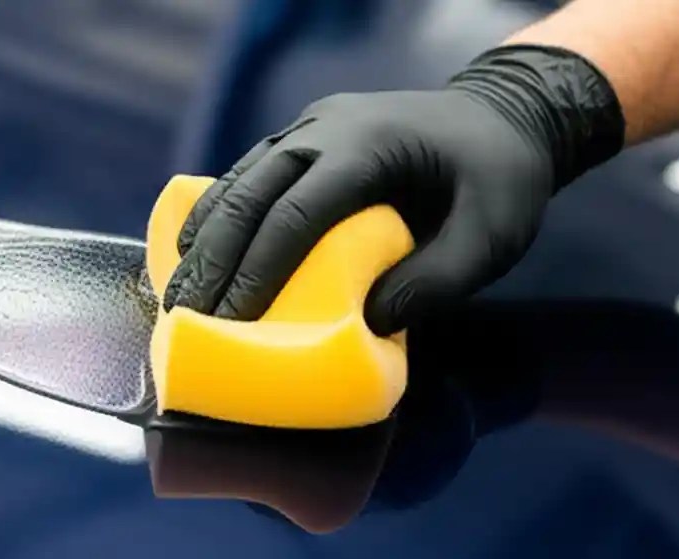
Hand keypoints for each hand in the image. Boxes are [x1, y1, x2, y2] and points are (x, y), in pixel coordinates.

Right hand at [163, 45, 623, 334]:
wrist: (500, 116)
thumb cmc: (499, 179)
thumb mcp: (495, 235)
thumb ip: (439, 280)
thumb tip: (369, 323)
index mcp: (369, 145)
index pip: (298, 212)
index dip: (261, 270)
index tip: (233, 321)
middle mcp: (325, 128)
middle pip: (250, 195)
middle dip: (214, 262)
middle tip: (186, 318)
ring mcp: (308, 129)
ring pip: (237, 182)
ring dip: (204, 241)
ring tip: (178, 295)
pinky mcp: (300, 141)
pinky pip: (245, 177)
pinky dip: (215, 217)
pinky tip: (192, 253)